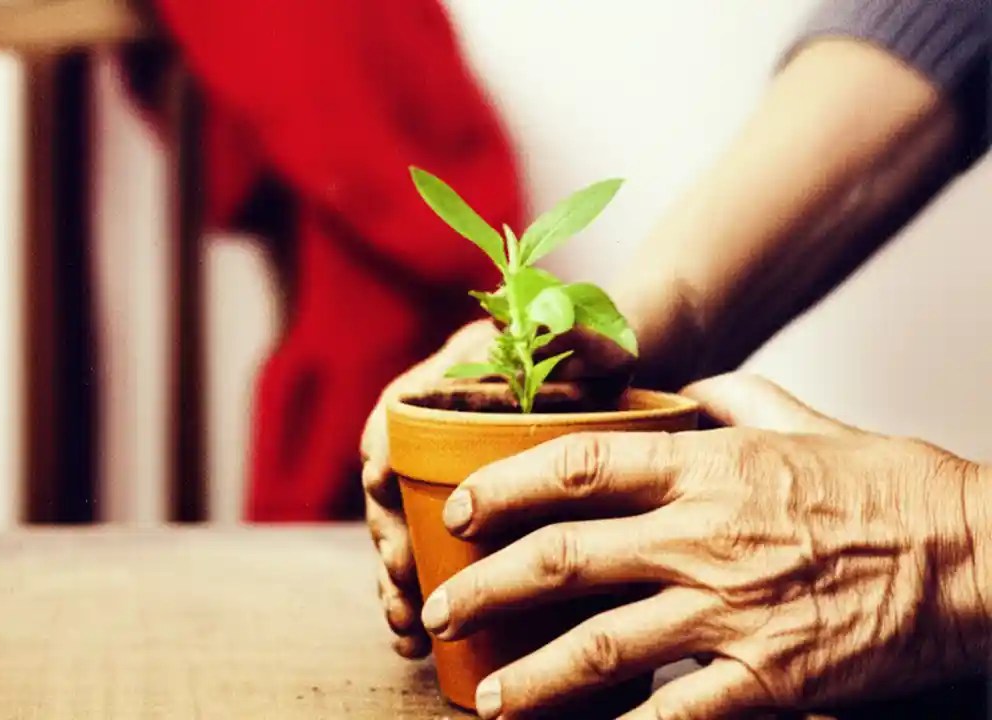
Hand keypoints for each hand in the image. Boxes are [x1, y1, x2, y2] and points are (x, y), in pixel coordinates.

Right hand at [362, 319, 638, 657]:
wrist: (638, 374)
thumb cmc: (613, 350)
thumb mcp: (599, 337)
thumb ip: (576, 331)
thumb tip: (552, 331)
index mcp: (454, 378)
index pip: (398, 412)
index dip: (381, 448)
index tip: (379, 484)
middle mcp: (442, 431)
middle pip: (392, 485)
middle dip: (389, 537)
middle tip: (402, 577)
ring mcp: (456, 476)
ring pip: (407, 533)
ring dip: (399, 583)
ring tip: (407, 629)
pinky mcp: (480, 518)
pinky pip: (436, 561)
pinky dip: (427, 602)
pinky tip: (422, 648)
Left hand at [419, 373, 991, 717]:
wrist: (978, 555)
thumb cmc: (891, 486)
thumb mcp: (803, 420)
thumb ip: (735, 399)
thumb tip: (693, 388)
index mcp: (704, 468)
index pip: (574, 467)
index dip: (503, 487)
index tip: (461, 511)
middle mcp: (701, 535)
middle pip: (563, 558)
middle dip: (488, 588)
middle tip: (442, 610)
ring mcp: (731, 610)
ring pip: (602, 645)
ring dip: (533, 676)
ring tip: (487, 698)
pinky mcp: (769, 677)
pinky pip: (678, 715)